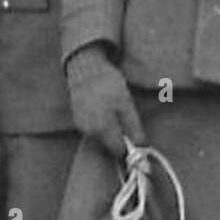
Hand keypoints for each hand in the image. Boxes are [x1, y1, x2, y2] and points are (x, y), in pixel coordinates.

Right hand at [65, 44, 144, 158]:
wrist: (86, 68)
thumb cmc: (109, 85)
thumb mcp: (127, 105)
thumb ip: (134, 128)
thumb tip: (142, 147)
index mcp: (103, 129)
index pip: (118, 151)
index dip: (130, 150)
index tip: (137, 144)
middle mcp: (89, 132)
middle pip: (109, 145)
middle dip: (120, 139)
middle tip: (127, 120)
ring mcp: (81, 126)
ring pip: (101, 138)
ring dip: (110, 131)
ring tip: (114, 111)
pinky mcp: (77, 120)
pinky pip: (92, 130)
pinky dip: (100, 125)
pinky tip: (104, 110)